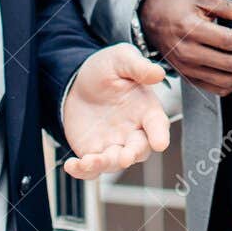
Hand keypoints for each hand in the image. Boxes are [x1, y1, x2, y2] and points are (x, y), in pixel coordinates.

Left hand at [61, 43, 172, 178]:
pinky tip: (71, 165)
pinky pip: (91, 169)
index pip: (157, 124)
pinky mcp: (93, 152)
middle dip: (132, 155)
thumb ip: (138, 66)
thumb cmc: (106, 69)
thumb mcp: (121, 59)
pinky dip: (83, 171)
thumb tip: (158, 73)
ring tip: (89, 160)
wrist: (77, 82)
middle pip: (139, 149)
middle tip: (124, 157)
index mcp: (145, 109)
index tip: (160, 144)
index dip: (160, 135)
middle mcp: (133, 131)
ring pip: (114, 163)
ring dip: (105, 164)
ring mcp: (113, 144)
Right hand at [139, 0, 231, 97]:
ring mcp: (188, 70)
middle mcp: (188, 54)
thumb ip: (228, 7)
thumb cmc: (177, 7)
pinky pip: (218, 89)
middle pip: (231, 63)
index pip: (230, 40)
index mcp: (190, 30)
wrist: (151, 21)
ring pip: (228, 80)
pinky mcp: (190, 79)